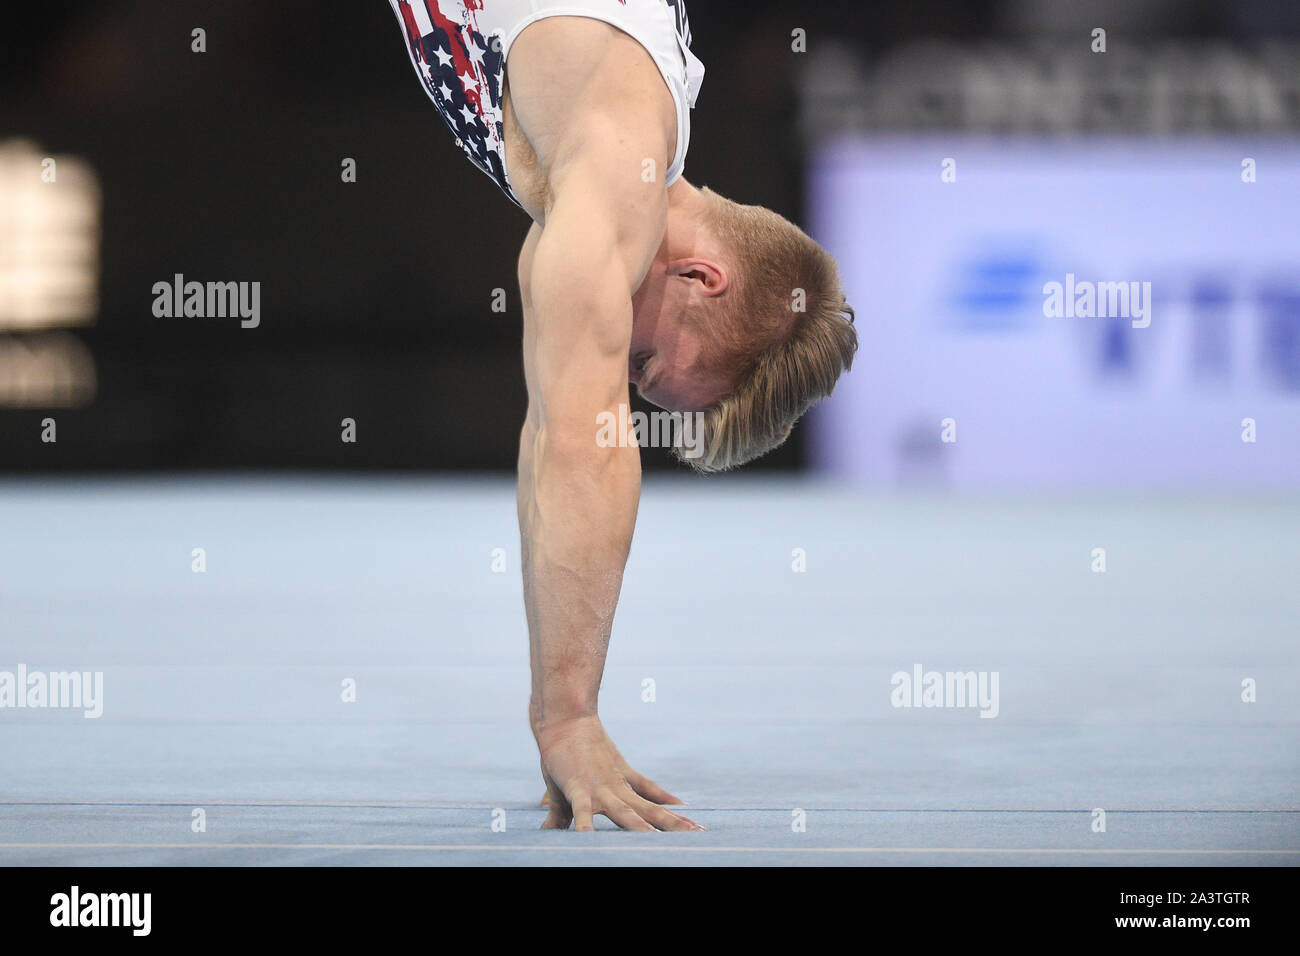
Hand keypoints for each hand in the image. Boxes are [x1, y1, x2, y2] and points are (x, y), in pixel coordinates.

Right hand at [533, 715, 704, 830]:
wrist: (566, 719)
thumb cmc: (583, 747)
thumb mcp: (610, 771)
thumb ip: (635, 791)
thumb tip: (653, 806)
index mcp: (624, 787)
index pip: (654, 804)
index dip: (675, 816)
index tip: (699, 827)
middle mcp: (617, 790)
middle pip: (650, 810)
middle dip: (673, 823)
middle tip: (700, 832)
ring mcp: (600, 789)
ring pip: (625, 813)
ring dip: (642, 827)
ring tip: (658, 840)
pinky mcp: (578, 789)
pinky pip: (582, 812)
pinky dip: (585, 826)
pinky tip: (588, 839)